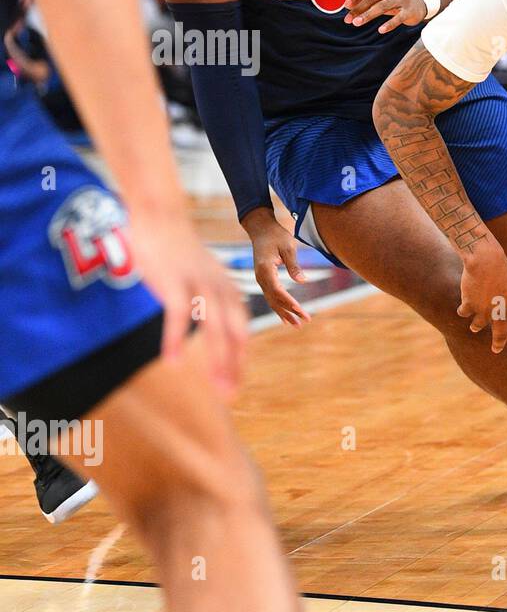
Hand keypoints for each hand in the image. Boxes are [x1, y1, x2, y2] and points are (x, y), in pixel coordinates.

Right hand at [130, 210, 247, 397]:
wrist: (162, 217)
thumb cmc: (180, 252)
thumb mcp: (205, 277)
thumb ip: (212, 300)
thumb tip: (216, 325)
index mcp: (229, 290)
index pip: (240, 332)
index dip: (238, 359)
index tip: (234, 384)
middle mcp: (220, 290)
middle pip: (233, 334)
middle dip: (233, 366)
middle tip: (230, 394)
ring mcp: (199, 286)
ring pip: (213, 328)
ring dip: (216, 359)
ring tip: (216, 386)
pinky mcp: (174, 283)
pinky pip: (178, 316)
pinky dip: (177, 339)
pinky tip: (172, 361)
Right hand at [241, 207, 310, 326]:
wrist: (260, 229)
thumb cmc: (276, 235)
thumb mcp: (288, 247)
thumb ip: (294, 265)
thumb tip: (302, 281)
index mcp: (265, 269)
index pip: (278, 291)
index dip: (289, 302)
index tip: (301, 310)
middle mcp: (260, 277)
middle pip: (275, 299)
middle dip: (290, 312)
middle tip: (305, 321)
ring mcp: (260, 279)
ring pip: (272, 301)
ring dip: (284, 313)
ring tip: (297, 325)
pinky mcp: (263, 279)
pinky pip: (271, 297)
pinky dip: (278, 307)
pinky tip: (285, 317)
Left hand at [344, 0, 429, 33]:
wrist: (420, 2)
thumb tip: (349, 6)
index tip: (346, 5)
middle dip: (358, 8)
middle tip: (348, 19)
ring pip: (382, 7)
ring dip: (368, 16)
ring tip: (357, 23)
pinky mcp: (409, 10)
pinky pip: (397, 18)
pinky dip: (389, 25)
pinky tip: (380, 30)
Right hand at [456, 241, 506, 353]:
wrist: (486, 261)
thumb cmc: (501, 267)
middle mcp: (499, 312)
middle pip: (500, 335)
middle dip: (498, 344)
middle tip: (496, 350)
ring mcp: (483, 311)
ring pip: (477, 327)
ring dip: (476, 327)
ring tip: (474, 327)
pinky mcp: (469, 305)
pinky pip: (463, 313)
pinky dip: (462, 311)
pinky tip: (462, 309)